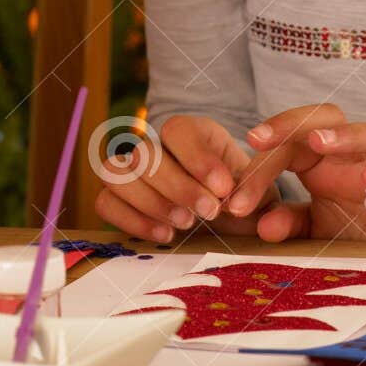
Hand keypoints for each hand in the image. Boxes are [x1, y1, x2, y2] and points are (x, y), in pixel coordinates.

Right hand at [93, 113, 281, 243]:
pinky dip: (131, 219)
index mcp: (191, 133)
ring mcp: (132, 172)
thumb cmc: (244, 198)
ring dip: (149, 201)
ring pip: (115, 172)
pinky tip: (165, 235)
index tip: (224, 188)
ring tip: (184, 225)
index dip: (197, 158)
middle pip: (145, 153)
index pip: (177, 129)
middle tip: (209, 213)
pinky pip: (105, 202)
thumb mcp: (260, 191)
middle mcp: (156, 147)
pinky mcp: (118, 199)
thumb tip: (235, 203)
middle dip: (177, 186)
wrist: (231, 216)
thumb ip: (256, 193)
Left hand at [223, 104, 365, 243]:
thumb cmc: (358, 237)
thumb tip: (261, 226)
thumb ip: (291, 224)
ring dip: (346, 135)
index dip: (259, 164)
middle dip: (292, 122)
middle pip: (328, 117)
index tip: (233, 195)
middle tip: (260, 138)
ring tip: (318, 144)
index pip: (289, 144)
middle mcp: (356, 156)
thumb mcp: (317, 233)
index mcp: (323, 163)